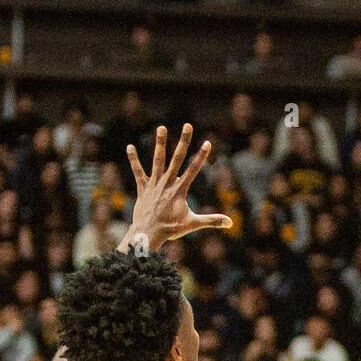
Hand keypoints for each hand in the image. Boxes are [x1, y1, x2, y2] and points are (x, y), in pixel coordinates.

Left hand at [123, 124, 231, 250]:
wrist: (148, 234)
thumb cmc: (171, 230)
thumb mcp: (193, 224)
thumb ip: (212, 221)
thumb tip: (230, 223)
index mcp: (179, 190)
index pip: (193, 170)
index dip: (201, 156)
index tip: (208, 143)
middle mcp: (167, 184)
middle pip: (177, 159)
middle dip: (183, 141)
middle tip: (188, 125)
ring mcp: (154, 184)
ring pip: (158, 160)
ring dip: (160, 144)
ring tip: (162, 127)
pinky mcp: (143, 188)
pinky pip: (138, 171)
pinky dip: (134, 160)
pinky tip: (130, 147)